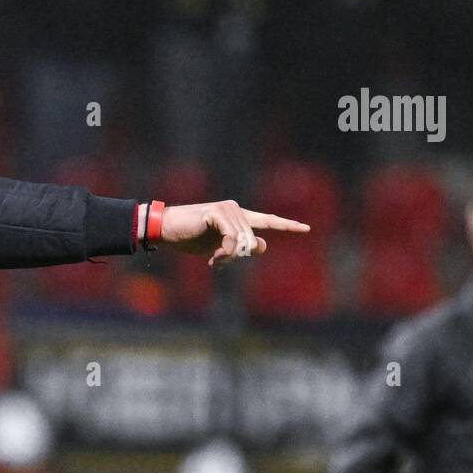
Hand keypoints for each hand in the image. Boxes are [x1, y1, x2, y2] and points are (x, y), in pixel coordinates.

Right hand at [159, 200, 309, 266]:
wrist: (167, 229)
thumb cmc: (190, 238)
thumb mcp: (219, 247)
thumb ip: (241, 248)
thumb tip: (262, 245)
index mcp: (238, 217)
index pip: (267, 221)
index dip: (286, 225)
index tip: (306, 228)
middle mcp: (236, 210)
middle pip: (253, 241)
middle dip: (238, 258)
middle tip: (219, 262)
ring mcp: (227, 210)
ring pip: (243, 242)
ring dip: (229, 258)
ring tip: (215, 261)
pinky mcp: (217, 213)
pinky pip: (232, 240)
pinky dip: (225, 254)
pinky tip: (214, 259)